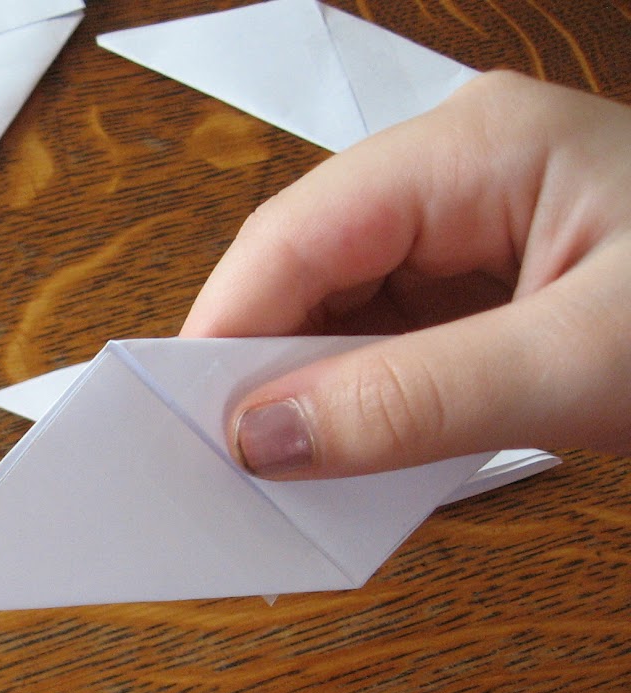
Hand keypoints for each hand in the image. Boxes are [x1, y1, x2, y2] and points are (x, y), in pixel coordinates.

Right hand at [181, 71, 630, 477]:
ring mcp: (470, 224)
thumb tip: (263, 438)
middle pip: (306, 266)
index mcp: (478, 146)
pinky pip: (385, 339)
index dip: (227, 329)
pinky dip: (359, 400)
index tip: (187, 429)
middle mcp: (459, 169)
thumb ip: (416, 402)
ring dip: (307, 390)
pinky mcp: (483, 283)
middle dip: (260, 364)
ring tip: (286, 473)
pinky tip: (349, 452)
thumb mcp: (577, 364)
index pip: (301, 232)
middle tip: (226, 467)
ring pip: (336, 309)